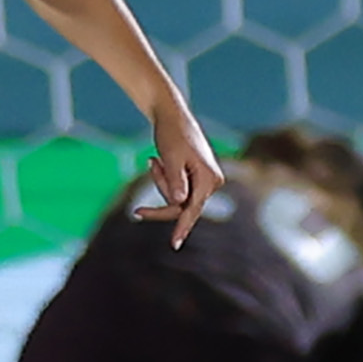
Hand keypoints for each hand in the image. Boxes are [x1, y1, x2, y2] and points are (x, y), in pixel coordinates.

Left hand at [135, 95, 223, 244]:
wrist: (172, 116)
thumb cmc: (172, 134)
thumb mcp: (170, 158)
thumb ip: (175, 181)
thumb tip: (179, 203)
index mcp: (209, 179)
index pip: (192, 210)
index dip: (181, 227)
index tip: (174, 245)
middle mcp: (212, 183)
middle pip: (181, 205)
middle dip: (161, 189)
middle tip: (150, 163)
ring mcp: (205, 182)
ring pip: (176, 198)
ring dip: (160, 182)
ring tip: (154, 159)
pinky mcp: (196, 179)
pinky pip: (175, 190)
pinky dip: (163, 179)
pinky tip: (156, 160)